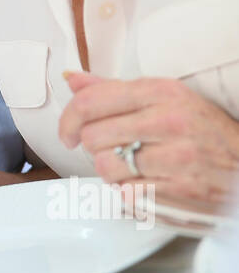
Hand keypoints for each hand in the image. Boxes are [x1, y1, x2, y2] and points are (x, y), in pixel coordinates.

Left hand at [60, 72, 238, 215]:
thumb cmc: (204, 131)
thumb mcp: (165, 98)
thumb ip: (113, 89)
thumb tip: (72, 79)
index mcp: (162, 92)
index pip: (91, 101)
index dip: (69, 119)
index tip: (68, 131)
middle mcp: (168, 121)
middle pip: (93, 136)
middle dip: (94, 146)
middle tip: (110, 148)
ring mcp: (174, 158)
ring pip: (106, 167)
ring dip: (111, 170)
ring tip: (133, 165)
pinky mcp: (176, 190)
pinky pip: (125, 193)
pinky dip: (128, 191)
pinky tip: (147, 181)